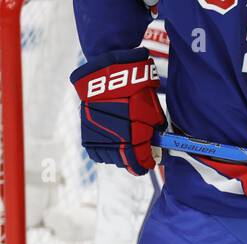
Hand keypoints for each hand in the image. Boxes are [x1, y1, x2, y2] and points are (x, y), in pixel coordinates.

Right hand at [70, 48, 164, 175]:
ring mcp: (99, 134)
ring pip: (108, 157)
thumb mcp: (152, 111)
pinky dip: (103, 152)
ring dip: (118, 158)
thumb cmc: (135, 91)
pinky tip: (110, 148)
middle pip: (124, 161)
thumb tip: (157, 143)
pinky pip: (93, 150)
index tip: (149, 165)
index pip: (140, 160)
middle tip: (138, 161)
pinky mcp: (87, 128)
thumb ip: (154, 130)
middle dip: (132, 163)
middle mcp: (115, 137)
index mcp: (134, 135)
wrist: (109, 73)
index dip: (146, 164)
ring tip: (125, 154)